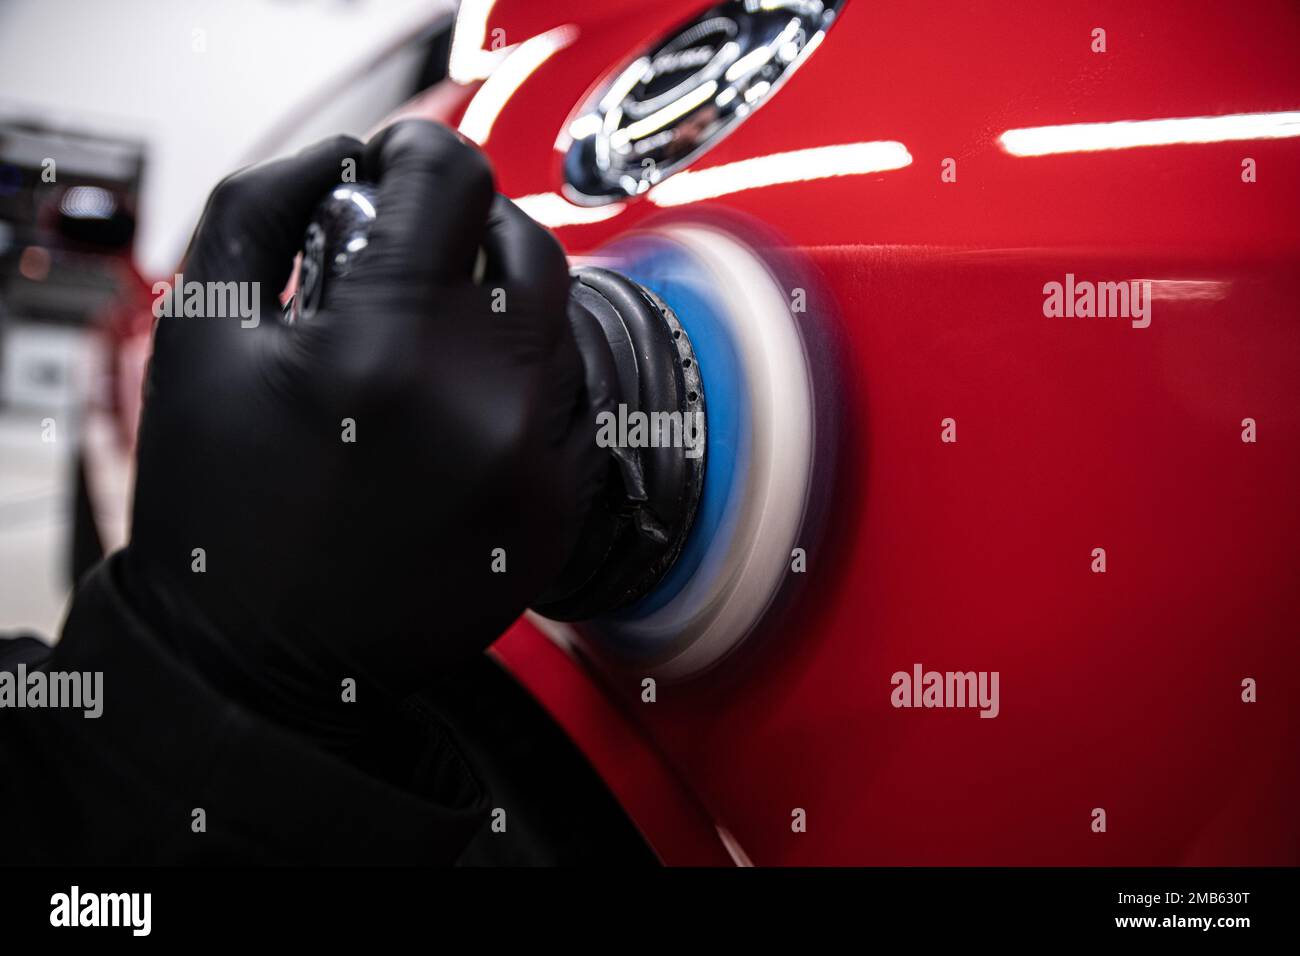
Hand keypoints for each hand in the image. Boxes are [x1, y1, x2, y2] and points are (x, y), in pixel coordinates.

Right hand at [122, 121, 601, 745]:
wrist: (263, 664)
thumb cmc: (223, 510)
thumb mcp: (203, 335)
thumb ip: (264, 209)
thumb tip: (343, 158)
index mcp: (386, 350)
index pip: (451, 179)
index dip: (416, 151)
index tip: (395, 166)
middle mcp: (485, 404)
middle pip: (527, 242)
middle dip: (469, 228)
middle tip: (414, 256)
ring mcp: (539, 464)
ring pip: (561, 319)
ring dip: (502, 307)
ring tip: (428, 348)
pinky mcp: (565, 510)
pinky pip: (574, 400)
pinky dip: (526, 381)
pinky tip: (460, 412)